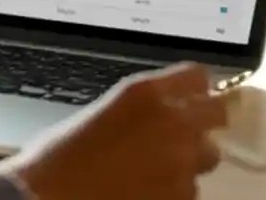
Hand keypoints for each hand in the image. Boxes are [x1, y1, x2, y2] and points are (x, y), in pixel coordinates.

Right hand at [4, 63, 227, 199]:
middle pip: (216, 113)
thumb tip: (157, 115)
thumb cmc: (58, 155)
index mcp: (146, 92)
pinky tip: (144, 192)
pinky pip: (190, 190)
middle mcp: (173, 121)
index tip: (187, 99)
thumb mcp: (99, 113)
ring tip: (153, 172)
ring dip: (188, 161)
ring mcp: (182, 162)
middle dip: (201, 124)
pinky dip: (174, 191)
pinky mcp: (182, 196)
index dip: (192, 90)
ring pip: (207, 156)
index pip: (198, 77)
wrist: (49, 197)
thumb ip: (139, 109)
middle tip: (179, 137)